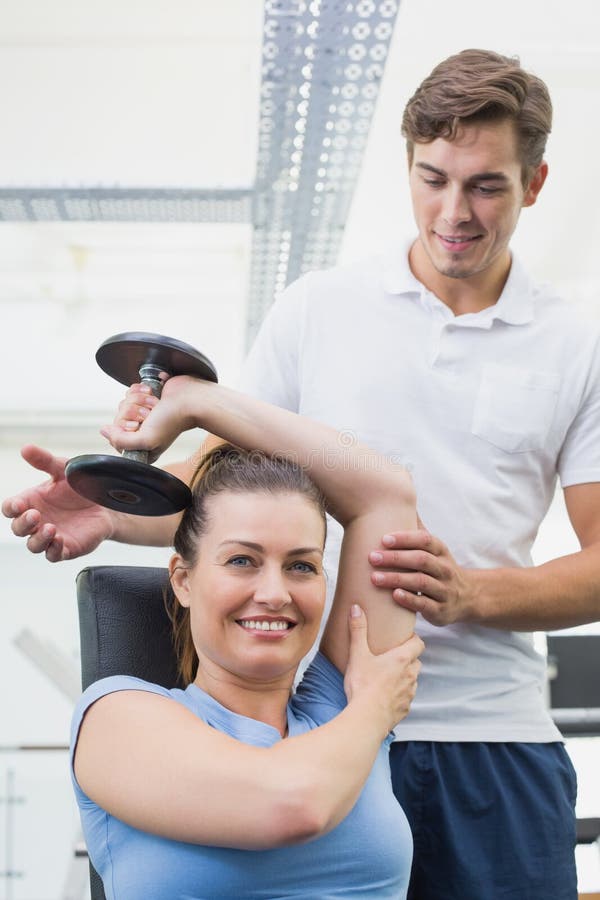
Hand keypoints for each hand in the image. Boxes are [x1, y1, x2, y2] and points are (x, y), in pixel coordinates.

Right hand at [1, 445, 113, 561]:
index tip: (19, 504)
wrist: (106, 503)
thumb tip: (25, 448)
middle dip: (24, 523)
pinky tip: (59, 540)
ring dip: (38, 539)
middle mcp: (37, 522)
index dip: (11, 508)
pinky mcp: (66, 548)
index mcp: (31, 502)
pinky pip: (54, 554)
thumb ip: (45, 461)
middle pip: (18, 528)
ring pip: (34, 545)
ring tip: (50, 528)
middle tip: (35, 515)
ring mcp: (50, 537)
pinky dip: (54, 550)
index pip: (10, 508)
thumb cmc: (79, 486)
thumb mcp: (63, 470)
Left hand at [101, 376, 199, 462]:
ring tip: (155, 405)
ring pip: (124, 403)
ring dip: (140, 401)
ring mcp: (143, 413)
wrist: (188, 398)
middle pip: (118, 419)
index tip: (138, 426)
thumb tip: (104, 431)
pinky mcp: (144, 397)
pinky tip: (153, 395)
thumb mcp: (146, 440)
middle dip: (134, 412)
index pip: (117, 438)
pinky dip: (141, 390)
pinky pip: (130, 391)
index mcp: (142, 447)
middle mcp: (141, 431)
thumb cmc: (173, 420)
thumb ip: (121, 441)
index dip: (124, 429)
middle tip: (150, 414)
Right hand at [344, 605, 422, 732]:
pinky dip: (399, 695)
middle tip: (391, 657)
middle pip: (416, 661)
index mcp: (402, 658)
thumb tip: (356, 608)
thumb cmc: (363, 685)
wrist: (367, 718)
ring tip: (387, 677)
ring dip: (404, 677)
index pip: (419, 643)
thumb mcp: (358, 654)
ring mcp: (410, 692)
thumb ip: (358, 630)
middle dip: (407, 658)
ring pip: (412, 680)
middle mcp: (411, 674)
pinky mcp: (406, 708)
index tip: (404, 638)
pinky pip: (406, 697)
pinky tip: (385, 696)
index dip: (413, 640)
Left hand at [369, 529, 474, 625]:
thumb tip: (399, 500)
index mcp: (441, 551)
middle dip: (395, 558)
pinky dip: (409, 599)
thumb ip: (417, 529)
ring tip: (374, 578)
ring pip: (421, 582)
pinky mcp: (441, 610)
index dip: (405, 538)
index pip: (425, 540)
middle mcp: (445, 568)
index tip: (383, 539)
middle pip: (421, 560)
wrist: (468, 598)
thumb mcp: (434, 548)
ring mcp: (444, 590)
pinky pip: (425, 604)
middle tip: (372, 557)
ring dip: (397, 579)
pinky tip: (393, 595)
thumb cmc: (440, 568)